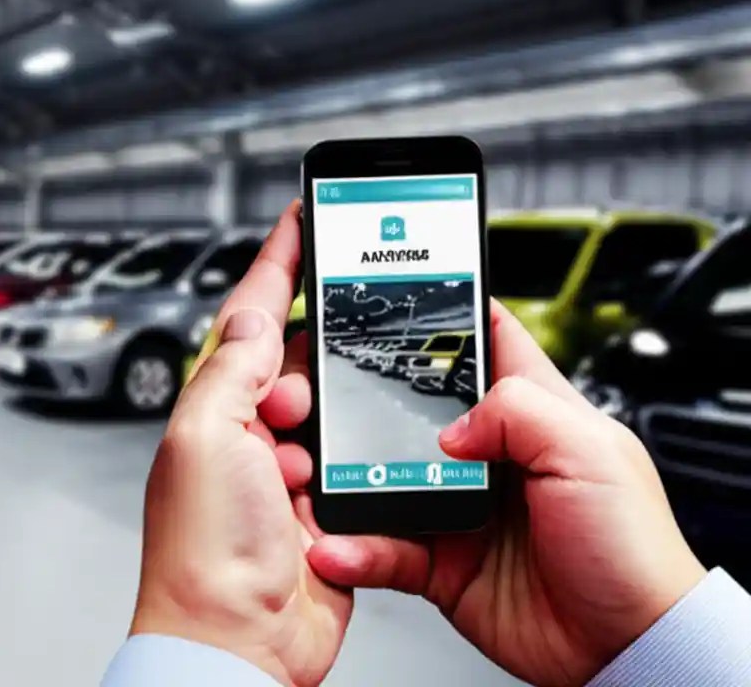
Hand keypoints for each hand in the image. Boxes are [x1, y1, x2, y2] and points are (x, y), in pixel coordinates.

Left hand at [130, 201, 351, 686]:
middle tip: (329, 364)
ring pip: (332, 411)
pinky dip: (361, 454)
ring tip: (335, 427)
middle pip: (297, 361)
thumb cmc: (203, 556)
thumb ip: (233, 370)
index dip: (278, 264)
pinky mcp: (324, 512)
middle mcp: (246, 437)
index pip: (250, 318)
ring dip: (340, 412)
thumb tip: (255, 314)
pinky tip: (361, 461)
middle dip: (317, 355)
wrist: (236, 643)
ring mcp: (285, 475)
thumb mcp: (207, 438)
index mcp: (211, 410)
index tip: (301, 218)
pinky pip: (353, 462)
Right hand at [303, 302, 706, 685]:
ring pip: (382, 477)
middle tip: (324, 397)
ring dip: (346, 479)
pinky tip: (338, 545)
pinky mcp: (440, 564)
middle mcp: (490, 456)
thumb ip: (517, 412)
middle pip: (412, 408)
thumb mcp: (590, 452)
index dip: (447, 316)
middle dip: (364, 401)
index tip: (395, 301)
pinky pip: (381, 548)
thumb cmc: (633, 550)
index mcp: (533, 413)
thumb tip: (449, 427)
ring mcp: (459, 509)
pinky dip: (354, 548)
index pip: (486, 342)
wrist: (624, 646)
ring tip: (314, 477)